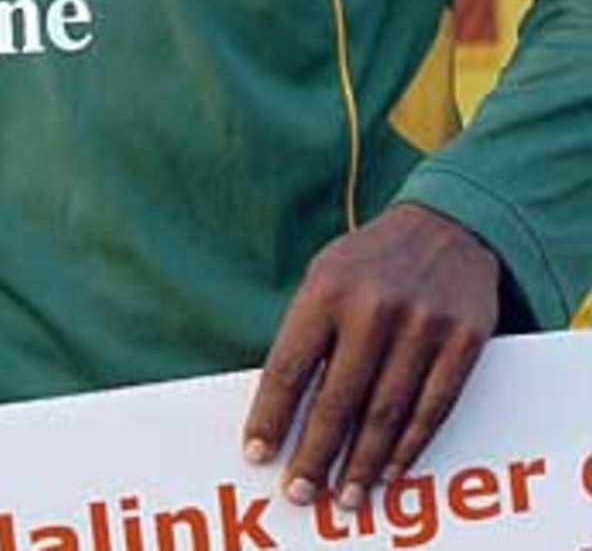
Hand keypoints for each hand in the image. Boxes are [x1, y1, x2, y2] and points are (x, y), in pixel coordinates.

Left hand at [243, 203, 500, 508]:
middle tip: (300, 493)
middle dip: (315, 454)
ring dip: (362, 463)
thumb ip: (307, 330)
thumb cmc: (371, 260)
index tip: (256, 453)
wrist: (447, 224)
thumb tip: (282, 405)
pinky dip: (409, 445)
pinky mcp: (463, 339)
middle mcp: (373, 307)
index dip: (270, 415)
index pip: (290, 365)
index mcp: (327, 288)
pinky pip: (433, 406)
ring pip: (385, 413)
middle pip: (337, 400)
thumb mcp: (326, 274)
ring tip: (346, 496)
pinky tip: (390, 469)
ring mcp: (422, 324)